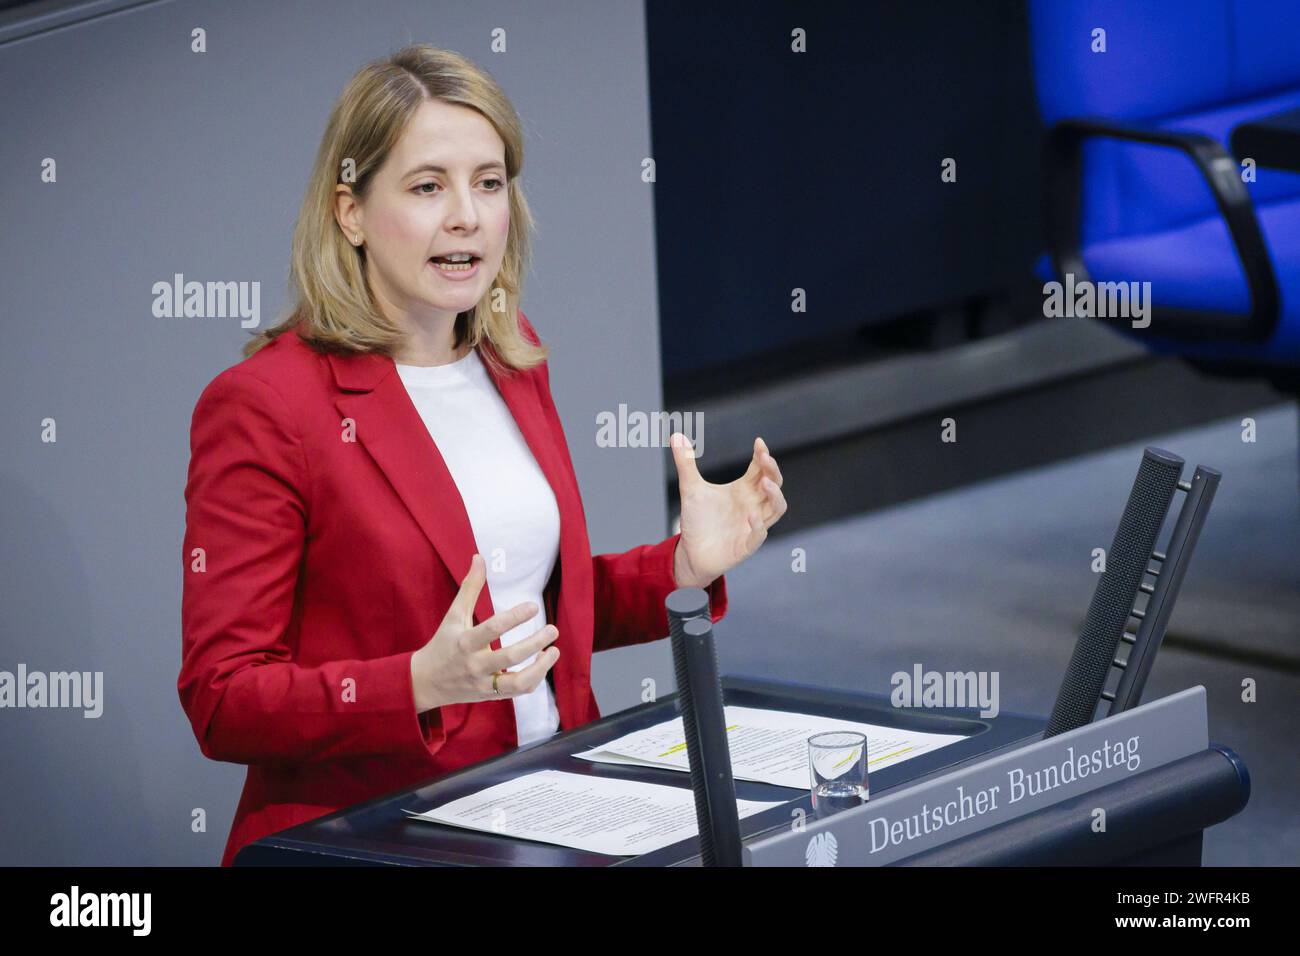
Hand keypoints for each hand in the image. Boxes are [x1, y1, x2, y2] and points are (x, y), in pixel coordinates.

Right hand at [410, 553, 558, 711]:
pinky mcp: (491, 695)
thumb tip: (479, 557)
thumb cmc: (443, 643)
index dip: (514, 617)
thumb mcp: (453, 615)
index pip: (492, 629)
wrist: (425, 682)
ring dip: (540, 668)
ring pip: (517, 682)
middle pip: (510, 657)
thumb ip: (469, 587)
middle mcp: (475, 665)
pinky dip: (534, 679)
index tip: (533, 606)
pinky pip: (517, 691)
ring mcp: (484, 683)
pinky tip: (543, 663)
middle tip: (553, 629)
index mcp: (465, 642)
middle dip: (535, 643)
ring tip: (554, 651)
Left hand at [669, 433, 786, 587]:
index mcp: (744, 490)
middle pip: (774, 485)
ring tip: (765, 482)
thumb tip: (675, 435)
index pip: (761, 469)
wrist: (690, 552)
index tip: (758, 442)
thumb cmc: (697, 519)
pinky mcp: (746, 545)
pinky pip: (759, 535)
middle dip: (772, 470)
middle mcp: (753, 505)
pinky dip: (758, 525)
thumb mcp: (690, 488)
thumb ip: (685, 463)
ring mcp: (752, 525)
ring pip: (776, 509)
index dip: (763, 455)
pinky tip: (750, 514)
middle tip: (764, 458)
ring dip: (774, 496)